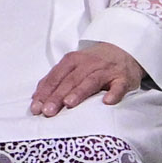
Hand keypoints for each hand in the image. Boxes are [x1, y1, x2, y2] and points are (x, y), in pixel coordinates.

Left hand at [31, 44, 146, 116]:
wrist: (125, 50)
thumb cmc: (94, 63)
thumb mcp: (74, 66)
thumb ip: (56, 79)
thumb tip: (36, 99)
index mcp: (74, 60)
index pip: (56, 76)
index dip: (45, 92)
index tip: (36, 108)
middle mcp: (89, 63)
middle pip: (71, 80)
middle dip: (58, 96)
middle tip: (48, 111)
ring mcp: (107, 70)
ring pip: (91, 81)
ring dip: (80, 92)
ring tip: (69, 104)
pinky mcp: (123, 78)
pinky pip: (119, 86)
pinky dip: (114, 93)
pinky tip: (107, 101)